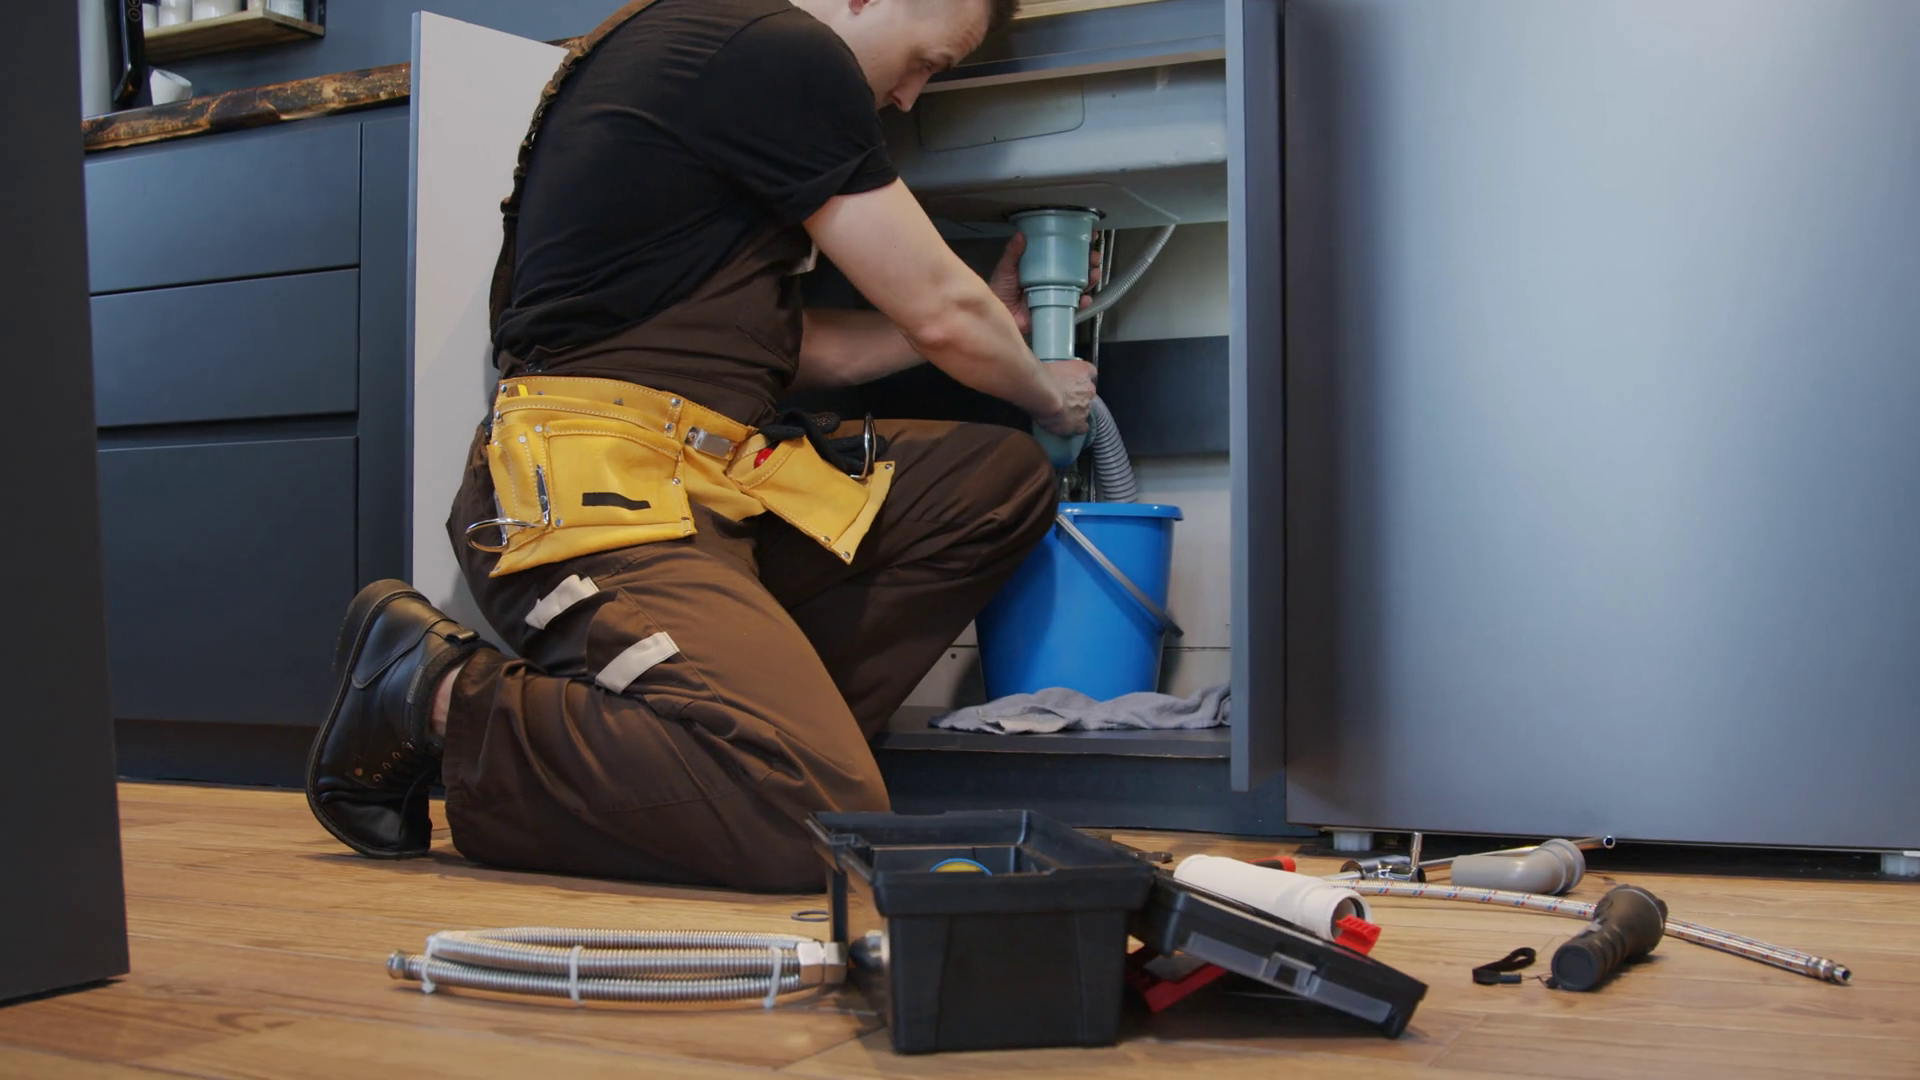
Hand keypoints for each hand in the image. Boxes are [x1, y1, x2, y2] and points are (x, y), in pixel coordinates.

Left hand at [988, 233, 1103, 333]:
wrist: (998, 314)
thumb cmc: (1000, 290)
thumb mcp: (1006, 268)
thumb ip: (1013, 253)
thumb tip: (1021, 235)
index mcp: (1043, 266)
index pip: (1064, 252)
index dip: (1079, 245)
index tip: (1090, 236)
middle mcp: (1052, 279)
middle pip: (1077, 268)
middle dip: (1090, 262)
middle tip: (1093, 257)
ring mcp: (1056, 294)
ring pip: (1080, 285)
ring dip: (1090, 279)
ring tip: (1093, 274)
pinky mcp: (1056, 309)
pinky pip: (1073, 306)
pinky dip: (1081, 303)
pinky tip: (1084, 298)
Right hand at [1033, 358, 1096, 436]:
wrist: (1042, 393)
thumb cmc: (1043, 376)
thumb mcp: (1051, 365)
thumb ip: (1058, 371)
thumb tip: (1052, 376)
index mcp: (1083, 370)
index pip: (1090, 372)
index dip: (1082, 378)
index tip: (1074, 381)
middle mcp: (1089, 389)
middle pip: (1088, 394)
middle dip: (1078, 396)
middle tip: (1063, 398)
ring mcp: (1086, 407)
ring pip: (1085, 410)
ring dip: (1075, 411)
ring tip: (1060, 413)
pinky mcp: (1079, 423)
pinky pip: (1082, 427)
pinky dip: (1076, 427)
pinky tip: (1066, 426)